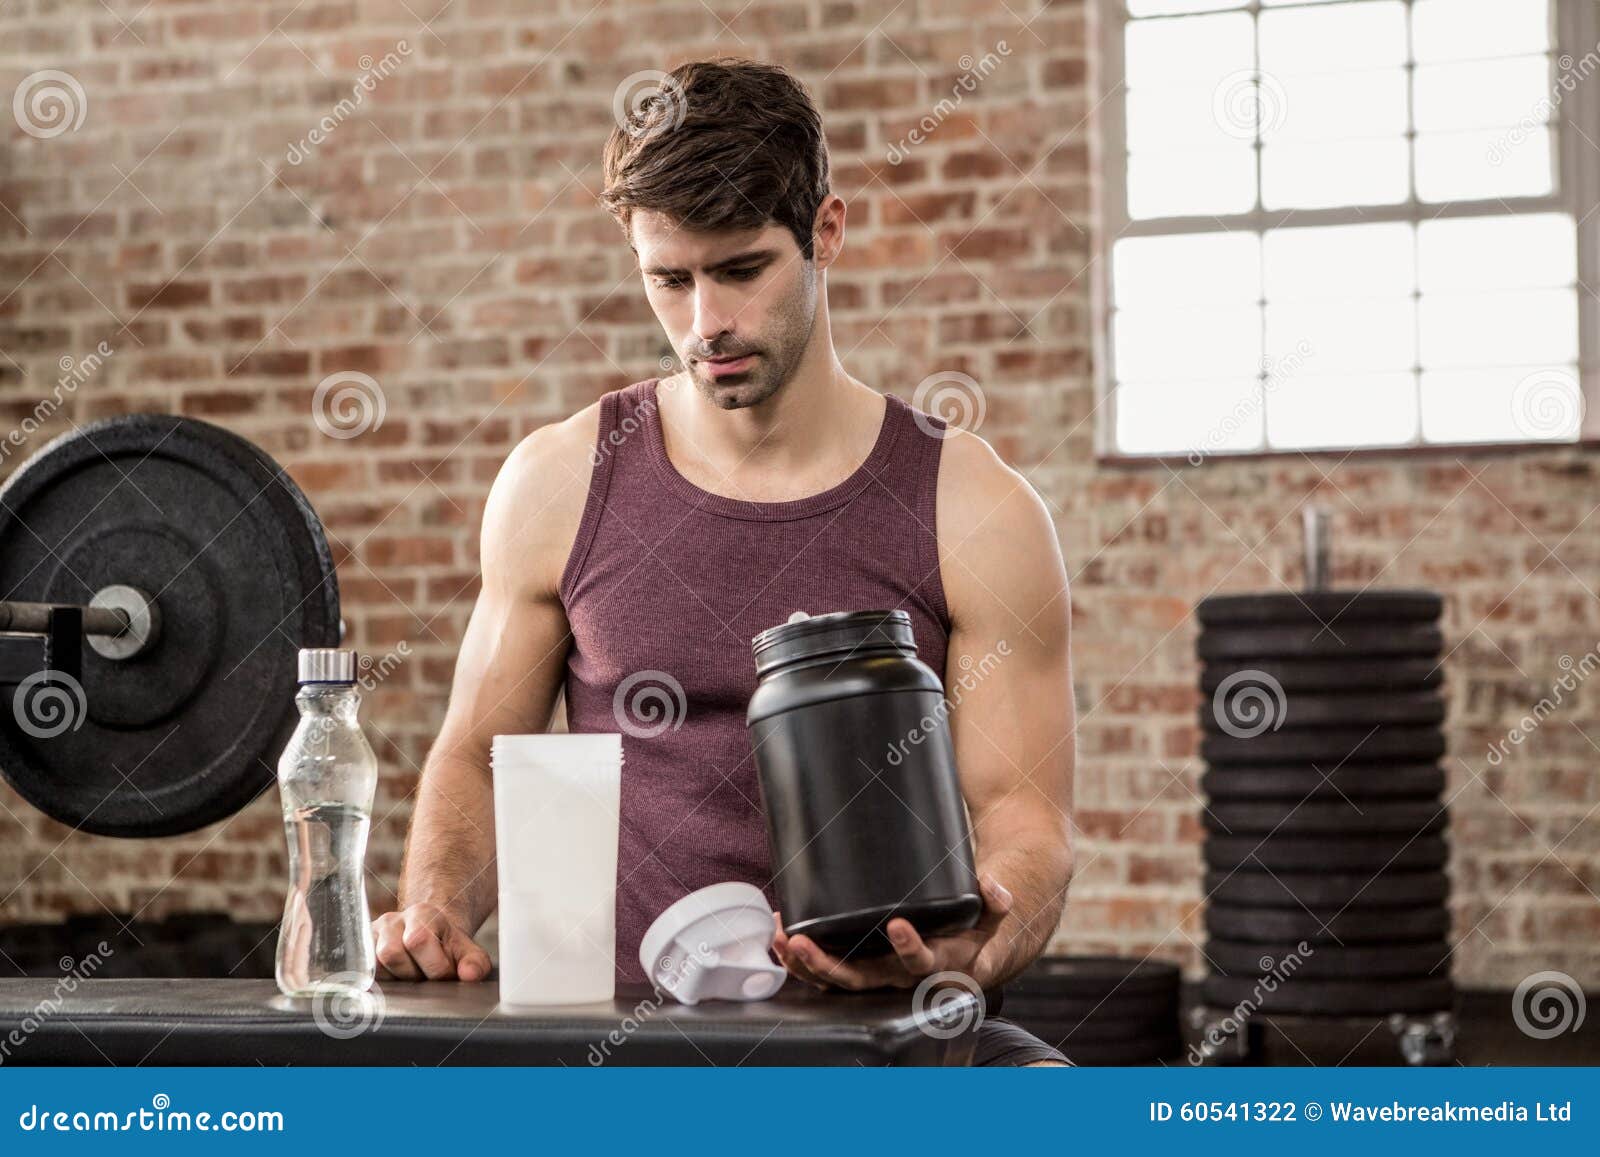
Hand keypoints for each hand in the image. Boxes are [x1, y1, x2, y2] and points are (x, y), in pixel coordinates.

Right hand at [374, 902, 491, 981]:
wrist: (427, 935)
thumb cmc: (445, 945)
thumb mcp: (466, 950)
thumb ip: (475, 962)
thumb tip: (470, 975)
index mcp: (421, 914)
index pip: (419, 940)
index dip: (435, 967)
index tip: (447, 974)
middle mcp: (392, 920)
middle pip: (391, 953)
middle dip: (412, 973)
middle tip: (426, 975)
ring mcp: (372, 935)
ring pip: (374, 965)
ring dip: (395, 978)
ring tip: (411, 976)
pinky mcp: (360, 951)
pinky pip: (363, 973)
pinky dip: (381, 982)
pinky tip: (396, 979)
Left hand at [771, 875, 1012, 991]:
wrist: (969, 955)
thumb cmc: (976, 932)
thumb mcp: (993, 916)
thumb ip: (997, 901)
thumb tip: (993, 887)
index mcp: (938, 965)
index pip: (922, 963)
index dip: (909, 949)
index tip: (897, 926)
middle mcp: (902, 977)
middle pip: (862, 980)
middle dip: (829, 965)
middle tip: (802, 941)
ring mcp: (879, 976)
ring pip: (838, 981)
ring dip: (806, 964)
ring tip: (782, 936)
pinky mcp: (862, 968)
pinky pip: (828, 973)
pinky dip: (801, 960)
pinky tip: (780, 937)